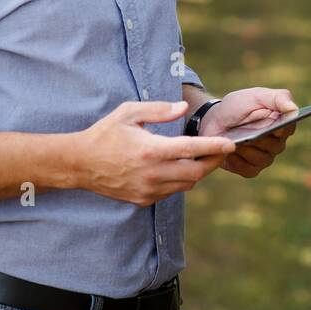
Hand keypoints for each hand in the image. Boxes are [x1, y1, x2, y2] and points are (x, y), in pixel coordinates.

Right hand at [78, 100, 235, 205]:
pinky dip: (180, 181)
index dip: (214, 147)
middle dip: (213, 162)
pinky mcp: (143, 199)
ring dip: (197, 172)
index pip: (191, 149)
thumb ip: (159, 110)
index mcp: (150, 150)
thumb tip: (183, 109)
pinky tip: (175, 168)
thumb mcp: (129, 112)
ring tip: (199, 157)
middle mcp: (151, 173)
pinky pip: (172, 192)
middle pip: (196, 173)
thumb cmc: (105, 133)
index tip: (230, 144)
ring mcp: (148, 189)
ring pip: (186, 184)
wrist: (80, 164)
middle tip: (220, 151)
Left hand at [199, 87, 297, 178]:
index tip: (275, 127)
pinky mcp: (251, 169)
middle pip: (276, 146)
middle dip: (260, 137)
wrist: (214, 120)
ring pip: (262, 158)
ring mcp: (265, 157)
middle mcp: (277, 143)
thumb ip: (279, 98)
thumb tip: (294, 110)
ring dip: (247, 149)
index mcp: (282, 123)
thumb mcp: (257, 96)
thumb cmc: (238, 106)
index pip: (289, 128)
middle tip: (246, 129)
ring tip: (235, 140)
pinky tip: (229, 151)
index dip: (282, 128)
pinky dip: (238, 160)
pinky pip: (249, 169)